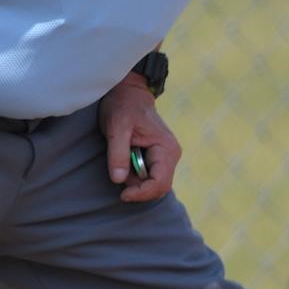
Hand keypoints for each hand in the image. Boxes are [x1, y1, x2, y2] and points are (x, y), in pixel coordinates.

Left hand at [99, 78, 180, 201]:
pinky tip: (127, 159)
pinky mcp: (160, 158)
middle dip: (139, 188)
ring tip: (122, 159)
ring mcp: (167, 157)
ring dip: (136, 181)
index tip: (122, 194)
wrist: (129, 93)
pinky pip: (151, 176)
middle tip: (119, 173)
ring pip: (154, 184)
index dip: (142, 193)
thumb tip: (118, 180)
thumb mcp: (116, 127)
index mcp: (166, 149)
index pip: (160, 183)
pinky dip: (136, 175)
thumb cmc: (123, 107)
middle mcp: (172, 155)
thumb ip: (118, 153)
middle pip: (160, 187)